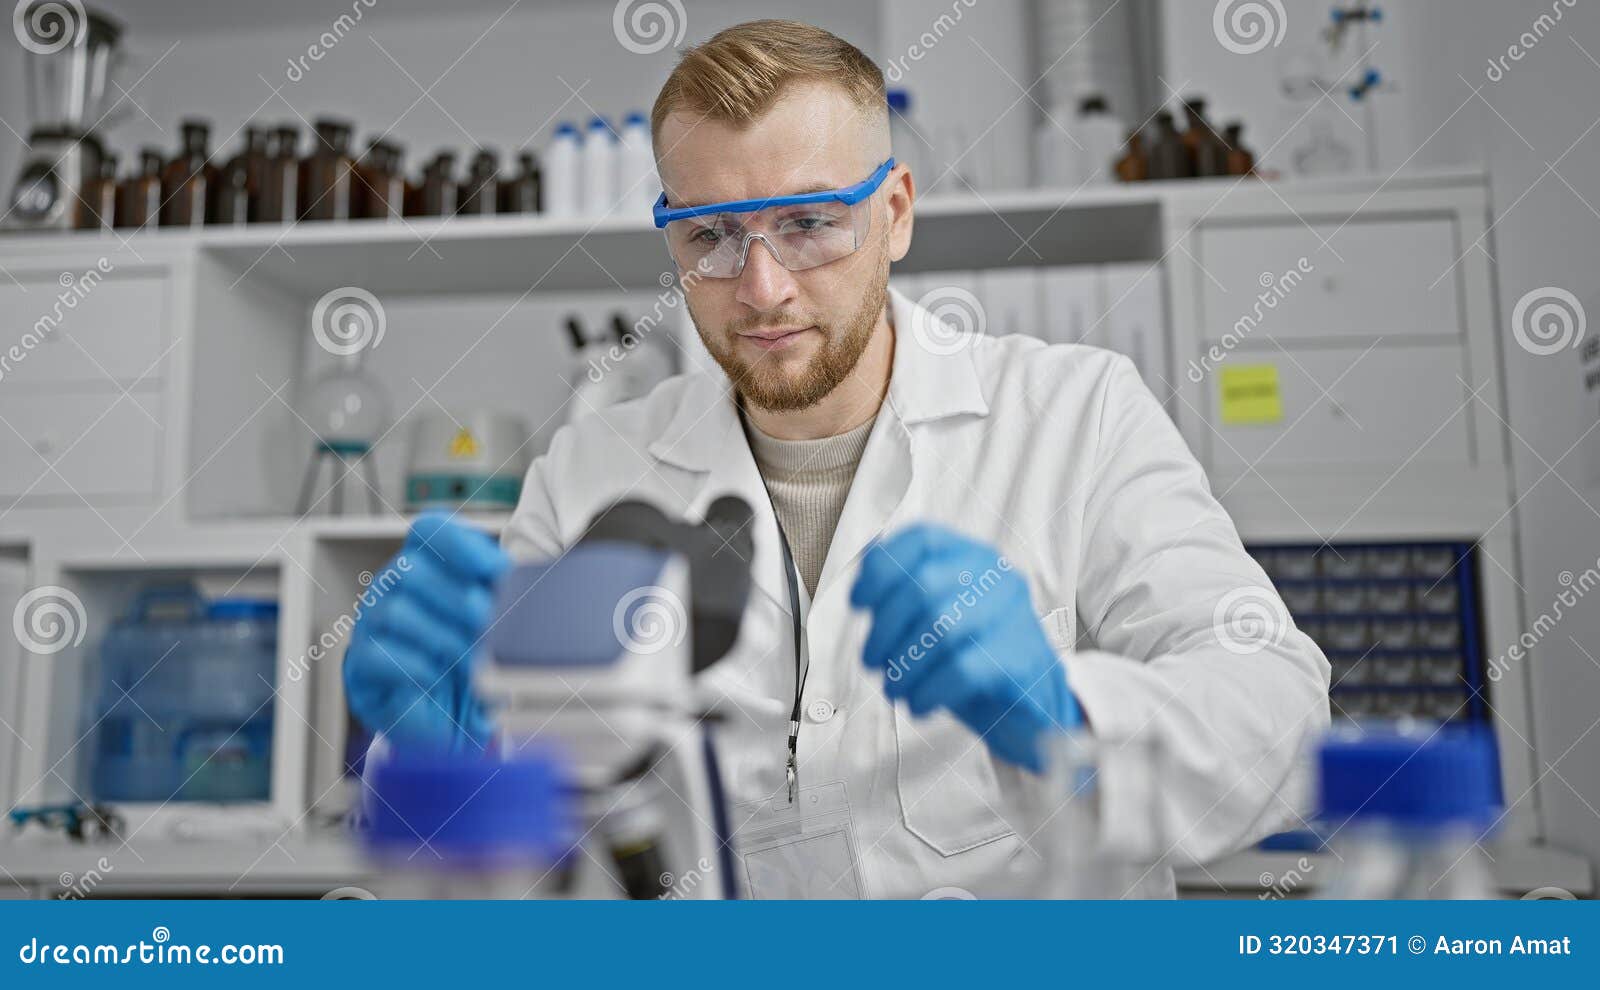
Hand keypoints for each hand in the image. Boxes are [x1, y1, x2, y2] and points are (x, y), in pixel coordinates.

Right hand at [344, 511, 510, 750]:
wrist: (445, 717)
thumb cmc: (470, 659)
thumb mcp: (494, 625)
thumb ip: (503, 600)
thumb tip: (523, 586)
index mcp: (425, 563)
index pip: (430, 530)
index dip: (461, 544)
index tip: (498, 570)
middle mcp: (392, 586)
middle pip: (411, 568)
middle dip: (456, 596)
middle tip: (487, 621)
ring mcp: (370, 623)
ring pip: (395, 610)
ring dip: (441, 634)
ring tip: (470, 656)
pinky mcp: (361, 663)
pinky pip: (380, 654)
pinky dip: (416, 666)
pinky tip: (439, 676)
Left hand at [849, 523, 1079, 771]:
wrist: (1030, 703)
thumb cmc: (972, 653)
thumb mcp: (936, 614)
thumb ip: (903, 590)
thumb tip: (866, 569)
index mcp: (972, 555)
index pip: (922, 539)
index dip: (881, 567)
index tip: (858, 603)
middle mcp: (996, 576)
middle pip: (923, 585)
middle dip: (885, 628)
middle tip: (871, 661)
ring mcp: (1013, 614)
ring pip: (941, 628)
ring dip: (904, 665)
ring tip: (893, 688)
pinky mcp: (1021, 658)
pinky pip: (962, 669)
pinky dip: (929, 690)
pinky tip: (919, 704)